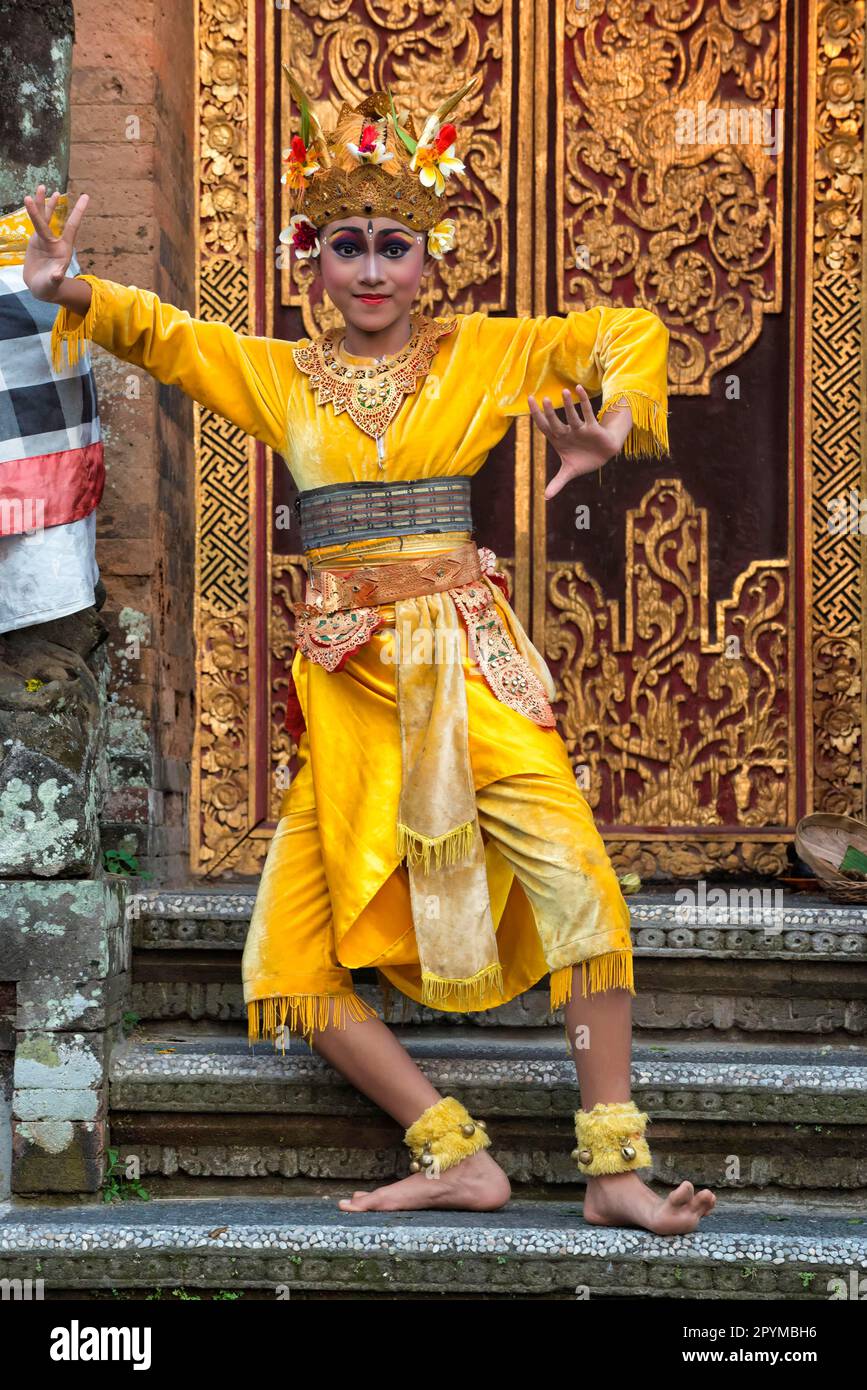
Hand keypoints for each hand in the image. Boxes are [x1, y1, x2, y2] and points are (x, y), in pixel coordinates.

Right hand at [23, 184, 89, 302]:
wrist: (41, 287)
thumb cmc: (50, 287)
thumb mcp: (53, 283)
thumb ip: (56, 278)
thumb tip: (57, 275)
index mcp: (64, 248)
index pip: (72, 226)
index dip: (78, 212)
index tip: (86, 196)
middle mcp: (55, 241)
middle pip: (50, 220)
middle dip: (48, 205)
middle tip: (47, 188)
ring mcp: (44, 240)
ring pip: (42, 218)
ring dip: (41, 204)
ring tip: (40, 187)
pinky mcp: (35, 241)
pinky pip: (34, 224)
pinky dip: (33, 212)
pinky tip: (30, 201)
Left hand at [528, 384, 632, 499]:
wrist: (602, 456)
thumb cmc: (582, 459)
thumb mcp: (568, 472)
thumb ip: (557, 483)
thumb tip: (546, 498)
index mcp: (558, 439)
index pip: (543, 426)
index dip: (536, 415)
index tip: (530, 400)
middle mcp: (566, 432)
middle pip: (555, 422)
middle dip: (550, 413)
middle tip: (544, 399)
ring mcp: (579, 429)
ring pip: (572, 416)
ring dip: (569, 405)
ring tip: (564, 392)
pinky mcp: (593, 428)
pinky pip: (588, 413)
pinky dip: (584, 402)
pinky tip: (579, 390)